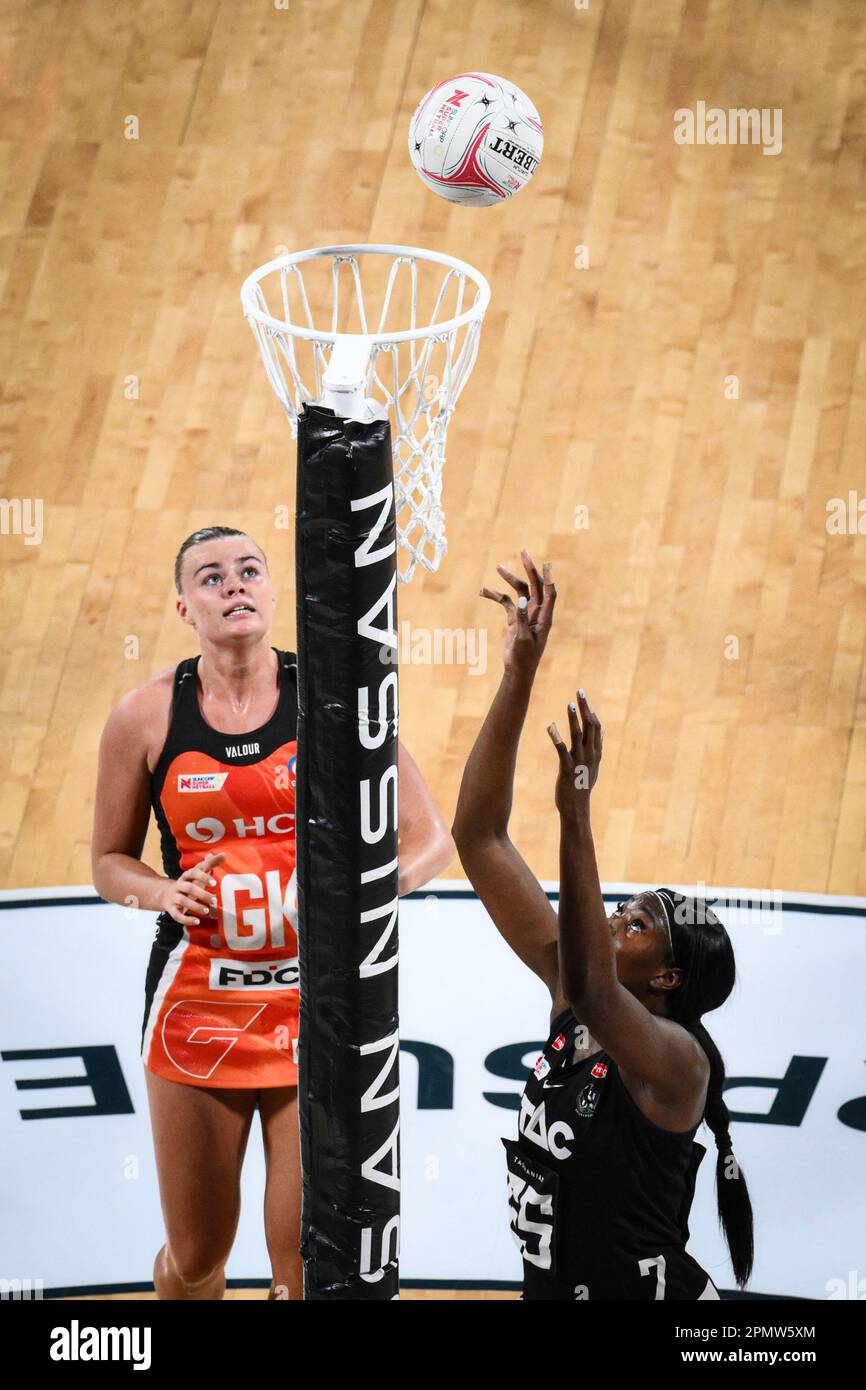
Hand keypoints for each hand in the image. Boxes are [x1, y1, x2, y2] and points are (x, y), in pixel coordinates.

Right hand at [158, 851, 225, 925]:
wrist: (166, 894)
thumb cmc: (189, 882)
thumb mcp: (198, 873)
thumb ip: (210, 864)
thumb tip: (224, 855)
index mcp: (187, 876)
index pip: (193, 873)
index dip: (203, 877)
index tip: (214, 883)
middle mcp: (179, 885)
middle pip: (189, 888)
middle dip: (201, 894)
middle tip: (214, 900)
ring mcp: (174, 898)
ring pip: (183, 901)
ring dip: (195, 906)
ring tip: (207, 911)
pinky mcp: (172, 909)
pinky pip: (177, 915)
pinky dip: (186, 919)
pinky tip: (196, 922)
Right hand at [480, 549, 555, 679]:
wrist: (517, 671)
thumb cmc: (524, 658)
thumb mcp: (523, 639)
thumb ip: (521, 619)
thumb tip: (520, 600)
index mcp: (545, 618)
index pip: (549, 593)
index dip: (548, 577)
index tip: (545, 563)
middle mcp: (537, 613)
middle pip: (535, 585)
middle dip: (529, 568)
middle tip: (523, 551)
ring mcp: (525, 614)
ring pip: (519, 591)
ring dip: (510, 579)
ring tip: (498, 567)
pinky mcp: (515, 619)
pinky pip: (506, 603)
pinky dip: (496, 596)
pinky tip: (483, 592)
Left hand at [547, 690, 603, 819]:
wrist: (577, 808)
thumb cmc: (583, 786)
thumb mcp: (594, 765)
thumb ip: (598, 746)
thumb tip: (603, 730)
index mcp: (596, 753)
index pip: (597, 727)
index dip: (591, 712)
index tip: (583, 697)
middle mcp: (590, 755)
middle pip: (590, 727)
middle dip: (585, 708)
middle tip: (580, 691)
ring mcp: (579, 761)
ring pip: (578, 736)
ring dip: (574, 720)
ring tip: (569, 704)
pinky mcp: (567, 768)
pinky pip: (562, 750)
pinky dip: (556, 737)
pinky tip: (550, 726)